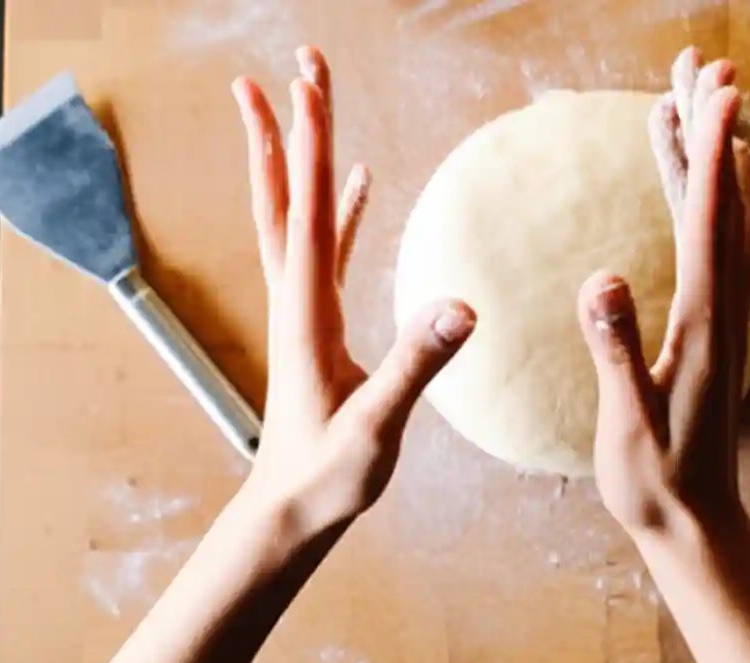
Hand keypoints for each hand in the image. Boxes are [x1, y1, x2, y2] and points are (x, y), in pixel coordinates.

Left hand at [232, 47, 475, 531]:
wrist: (291, 507)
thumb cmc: (329, 473)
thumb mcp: (377, 426)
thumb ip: (416, 366)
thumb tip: (462, 306)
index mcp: (307, 311)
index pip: (307, 211)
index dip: (309, 145)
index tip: (307, 85)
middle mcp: (297, 296)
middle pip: (287, 193)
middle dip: (289, 126)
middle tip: (294, 67)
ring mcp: (304, 305)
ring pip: (294, 212)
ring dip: (299, 154)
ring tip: (302, 100)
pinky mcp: (319, 320)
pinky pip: (324, 245)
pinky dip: (335, 204)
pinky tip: (357, 180)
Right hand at [578, 48, 749, 533]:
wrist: (694, 521)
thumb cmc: (656, 479)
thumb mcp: (627, 422)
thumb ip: (616, 350)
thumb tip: (600, 278)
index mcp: (702, 323)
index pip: (709, 221)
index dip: (711, 151)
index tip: (715, 89)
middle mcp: (721, 309)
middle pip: (723, 201)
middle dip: (713, 128)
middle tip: (702, 63)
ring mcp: (720, 316)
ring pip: (721, 217)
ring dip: (709, 154)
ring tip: (687, 96)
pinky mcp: (711, 328)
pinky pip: (717, 246)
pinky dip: (712, 198)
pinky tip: (705, 178)